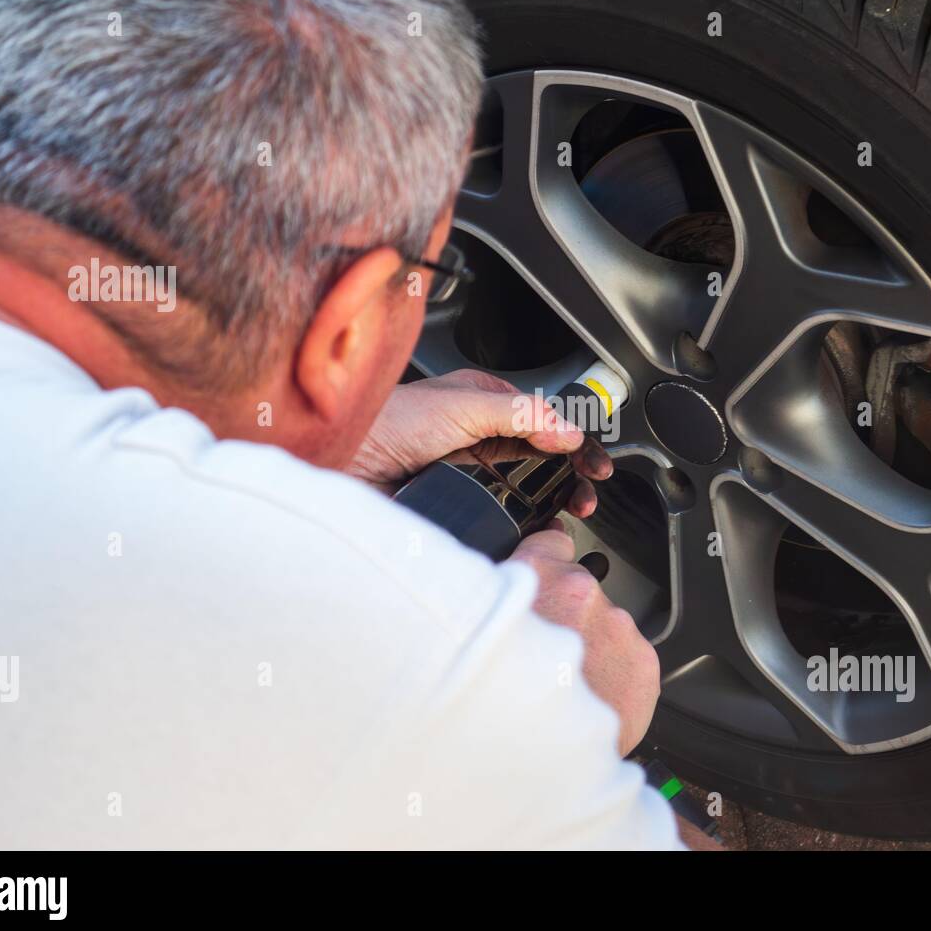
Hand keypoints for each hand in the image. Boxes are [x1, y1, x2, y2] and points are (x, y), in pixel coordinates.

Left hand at [349, 369, 613, 517]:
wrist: (335, 459)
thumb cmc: (383, 420)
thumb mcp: (463, 405)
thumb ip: (520, 415)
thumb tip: (567, 430)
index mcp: (484, 402)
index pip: (545, 421)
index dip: (575, 441)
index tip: (595, 463)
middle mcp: (477, 436)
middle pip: (541, 458)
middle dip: (570, 475)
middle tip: (587, 493)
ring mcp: (467, 472)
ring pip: (522, 488)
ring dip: (550, 501)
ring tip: (568, 511)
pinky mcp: (453, 504)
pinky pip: (495, 515)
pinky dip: (518, 523)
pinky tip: (533, 528)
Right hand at [511, 523, 659, 754]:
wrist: (535, 765)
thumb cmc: (493, 707)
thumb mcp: (473, 638)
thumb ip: (493, 606)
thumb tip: (498, 599)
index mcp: (531, 575)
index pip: (553, 542)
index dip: (547, 562)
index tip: (548, 576)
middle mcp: (578, 592)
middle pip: (579, 592)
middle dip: (565, 618)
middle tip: (543, 658)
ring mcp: (616, 626)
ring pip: (606, 628)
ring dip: (591, 648)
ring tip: (564, 688)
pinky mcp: (643, 661)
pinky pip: (629, 659)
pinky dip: (614, 676)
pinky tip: (589, 700)